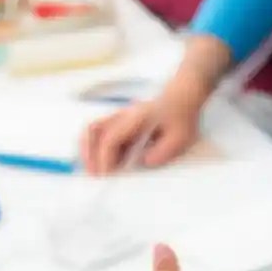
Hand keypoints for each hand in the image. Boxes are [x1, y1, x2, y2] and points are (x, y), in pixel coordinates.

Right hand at [81, 74, 208, 174]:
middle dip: (89, 153)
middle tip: (93, 173)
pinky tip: (106, 162)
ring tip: (94, 169)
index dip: (105, 158)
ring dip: (89, 149)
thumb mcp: (179, 137)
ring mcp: (120, 117)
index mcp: (136, 118)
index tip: (106, 174)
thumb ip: (162, 152)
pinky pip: (101, 133)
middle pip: (93, 130)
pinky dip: (97, 148)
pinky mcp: (121, 122)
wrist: (182, 97)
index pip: (111, 138)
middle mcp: (123, 116)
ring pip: (94, 130)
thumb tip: (143, 162)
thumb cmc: (181, 115)